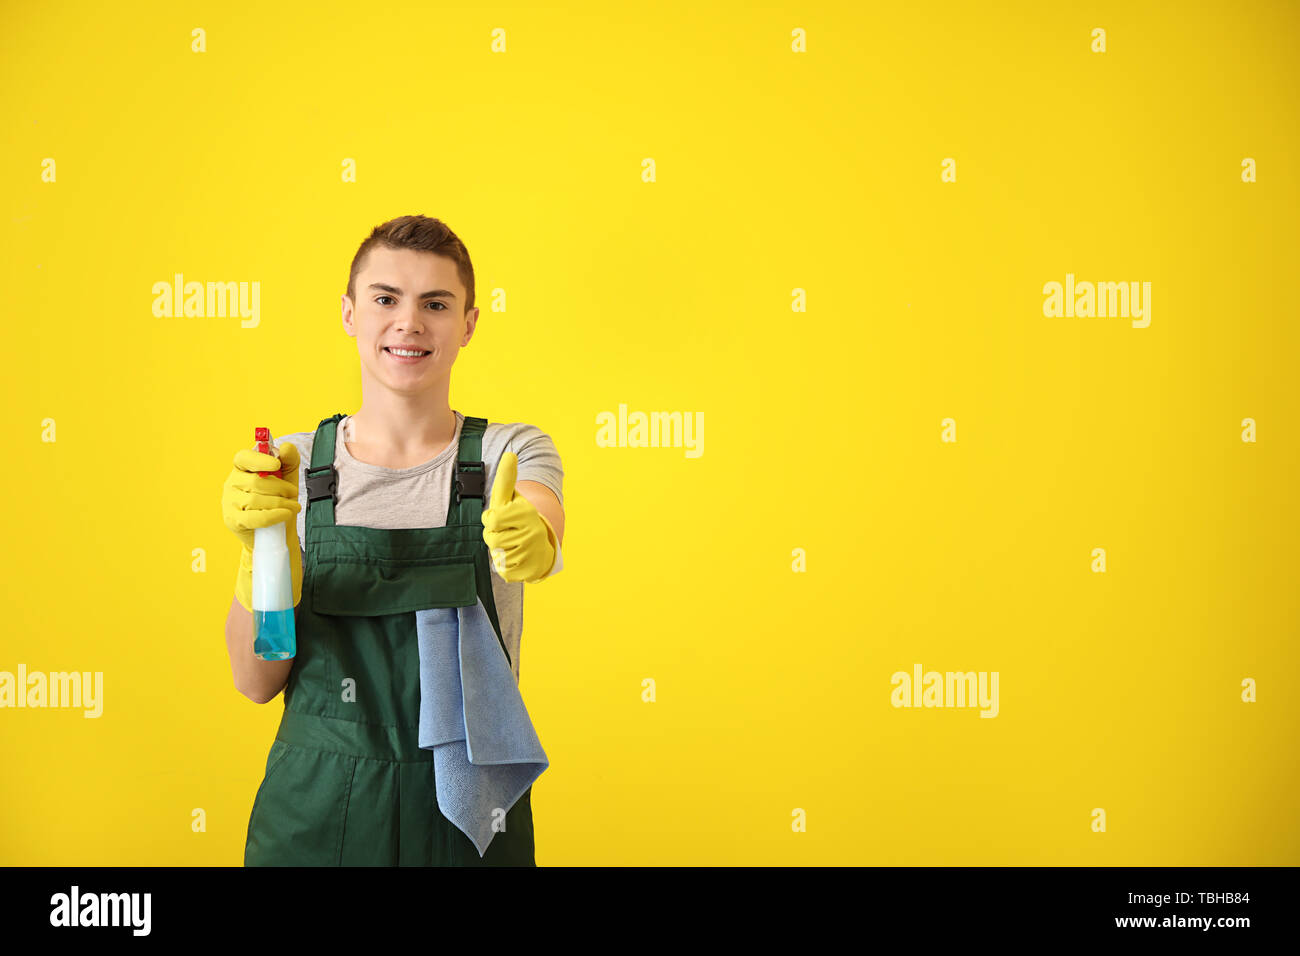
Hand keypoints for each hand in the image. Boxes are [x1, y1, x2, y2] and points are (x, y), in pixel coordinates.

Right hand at [222, 441, 303, 610]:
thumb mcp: (287, 478)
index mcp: (242, 469)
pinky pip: (254, 517)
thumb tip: (286, 447)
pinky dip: (274, 515)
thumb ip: (289, 461)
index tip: (276, 464)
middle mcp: (231, 483)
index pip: (244, 457)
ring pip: (256, 499)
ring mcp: (229, 502)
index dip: (260, 459)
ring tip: (292, 507)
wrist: (275, 533)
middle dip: (281, 488)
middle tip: (293, 494)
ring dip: (281, 503)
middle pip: (256, 481)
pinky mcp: (233, 520)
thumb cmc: (278, 501)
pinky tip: (286, 514)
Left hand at [481, 451, 557, 582]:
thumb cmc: (521, 519)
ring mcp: (530, 552)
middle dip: (494, 535)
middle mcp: (531, 532)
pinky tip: (515, 557)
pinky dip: (505, 565)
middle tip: (507, 532)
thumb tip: (510, 454)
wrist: (542, 546)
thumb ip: (507, 478)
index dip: (491, 520)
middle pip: (491, 538)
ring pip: (496, 554)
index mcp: (525, 513)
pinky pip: (502, 569)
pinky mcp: (527, 570)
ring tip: (511, 544)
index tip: (500, 518)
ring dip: (499, 550)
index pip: (492, 519)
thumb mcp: (513, 498)